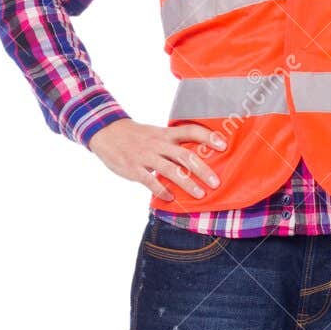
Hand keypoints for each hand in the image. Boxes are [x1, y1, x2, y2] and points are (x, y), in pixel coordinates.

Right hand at [89, 119, 226, 201]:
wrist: (106, 132)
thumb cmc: (137, 137)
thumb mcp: (156, 134)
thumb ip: (174, 145)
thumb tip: (198, 159)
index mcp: (165, 134)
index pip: (190, 131)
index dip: (208, 137)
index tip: (223, 145)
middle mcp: (158, 144)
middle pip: (185, 155)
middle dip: (202, 169)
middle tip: (216, 182)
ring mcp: (145, 156)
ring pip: (170, 169)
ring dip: (187, 182)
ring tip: (200, 194)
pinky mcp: (133, 168)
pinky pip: (149, 181)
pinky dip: (161, 190)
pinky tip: (171, 198)